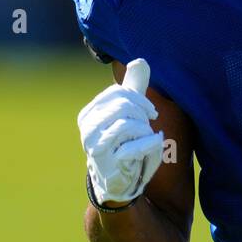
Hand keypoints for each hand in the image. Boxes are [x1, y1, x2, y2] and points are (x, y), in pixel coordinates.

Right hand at [77, 58, 164, 203]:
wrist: (119, 181)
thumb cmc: (125, 144)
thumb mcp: (131, 114)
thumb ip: (134, 88)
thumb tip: (140, 60)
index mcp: (90, 113)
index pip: (118, 92)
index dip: (140, 99)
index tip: (149, 113)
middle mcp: (87, 127)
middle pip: (123, 104)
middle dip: (143, 114)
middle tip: (148, 126)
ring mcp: (94, 146)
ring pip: (128, 123)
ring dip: (145, 130)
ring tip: (146, 137)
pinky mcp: (107, 163)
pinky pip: (134, 145)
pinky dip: (151, 143)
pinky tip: (154, 144)